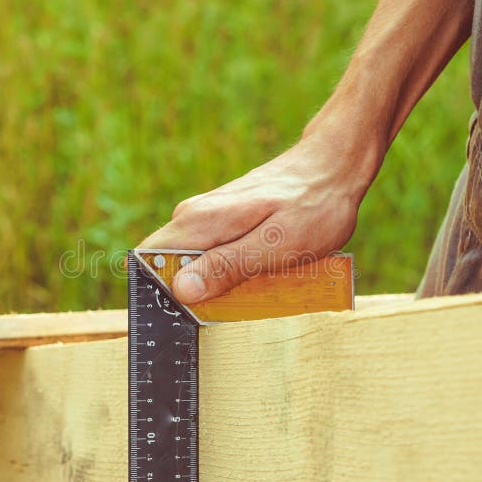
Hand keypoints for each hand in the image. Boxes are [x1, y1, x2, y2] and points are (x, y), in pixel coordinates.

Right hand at [139, 132, 378, 303]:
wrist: (333, 166)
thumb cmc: (313, 206)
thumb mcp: (276, 246)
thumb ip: (227, 266)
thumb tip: (181, 289)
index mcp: (199, 222)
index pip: (148, 261)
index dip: (156, 294)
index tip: (187, 316)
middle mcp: (194, 216)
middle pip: (166, 266)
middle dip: (190, 296)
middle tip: (234, 304)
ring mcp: (207, 216)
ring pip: (190, 263)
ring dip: (213, 286)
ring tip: (255, 288)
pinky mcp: (223, 220)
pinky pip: (210, 255)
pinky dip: (228, 272)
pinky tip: (258, 274)